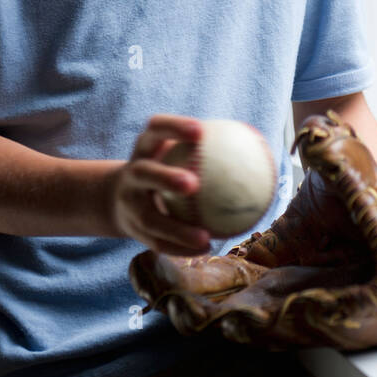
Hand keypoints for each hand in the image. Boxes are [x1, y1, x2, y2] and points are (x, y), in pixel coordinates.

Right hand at [108, 114, 211, 254]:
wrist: (120, 197)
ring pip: (149, 218)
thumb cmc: (164, 167)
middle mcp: (132, 174)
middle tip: (193, 184)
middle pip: (144, 173)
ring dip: (177, 230)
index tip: (201, 130)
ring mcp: (129, 204)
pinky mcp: (132, 229)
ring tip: (205, 238)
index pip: (155, 128)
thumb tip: (257, 143)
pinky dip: (180, 247)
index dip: (174, 127)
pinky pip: (157, 242)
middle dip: (166, 178)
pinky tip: (206, 249)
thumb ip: (206, 148)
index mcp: (145, 148)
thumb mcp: (173, 152)